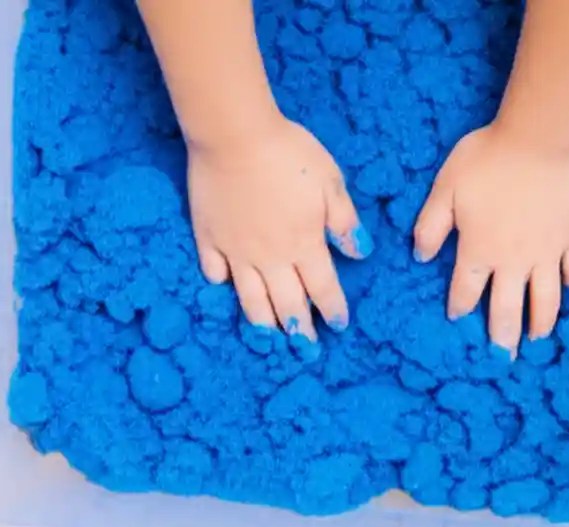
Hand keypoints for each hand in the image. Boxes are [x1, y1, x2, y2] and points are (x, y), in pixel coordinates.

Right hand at [188, 115, 369, 340]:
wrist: (233, 136)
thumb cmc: (288, 153)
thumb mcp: (330, 182)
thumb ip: (343, 221)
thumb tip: (360, 254)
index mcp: (304, 244)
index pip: (323, 288)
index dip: (333, 309)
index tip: (340, 325)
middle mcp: (271, 258)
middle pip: (287, 303)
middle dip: (301, 330)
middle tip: (306, 349)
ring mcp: (236, 252)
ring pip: (251, 299)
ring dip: (264, 323)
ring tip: (272, 339)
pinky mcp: (208, 238)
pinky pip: (214, 271)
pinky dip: (221, 284)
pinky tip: (224, 290)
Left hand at [414, 125, 568, 357]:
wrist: (541, 138)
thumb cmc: (487, 159)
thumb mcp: (445, 188)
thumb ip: (430, 226)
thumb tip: (420, 258)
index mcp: (479, 252)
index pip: (466, 292)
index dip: (460, 308)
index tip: (458, 319)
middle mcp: (514, 262)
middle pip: (507, 309)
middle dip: (502, 337)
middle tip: (502, 359)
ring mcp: (548, 253)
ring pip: (546, 300)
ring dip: (540, 322)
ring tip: (537, 339)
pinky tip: (568, 288)